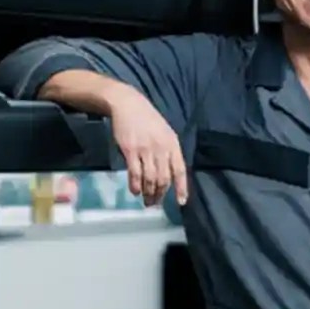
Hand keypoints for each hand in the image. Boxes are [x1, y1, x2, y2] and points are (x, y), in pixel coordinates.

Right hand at [109, 89, 187, 206]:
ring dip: (148, 192)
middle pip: (164, 178)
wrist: (128, 105)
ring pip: (150, 178)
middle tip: (155, 203)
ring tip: (146, 200)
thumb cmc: (148, 120)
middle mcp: (162, 148)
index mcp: (173, 144)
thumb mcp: (165, 133)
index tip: (180, 202)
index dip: (181, 188)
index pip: (179, 170)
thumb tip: (168, 174)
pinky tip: (135, 191)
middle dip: (160, 194)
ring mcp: (146, 150)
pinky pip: (135, 173)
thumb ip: (168, 152)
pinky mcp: (130, 150)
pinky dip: (135, 185)